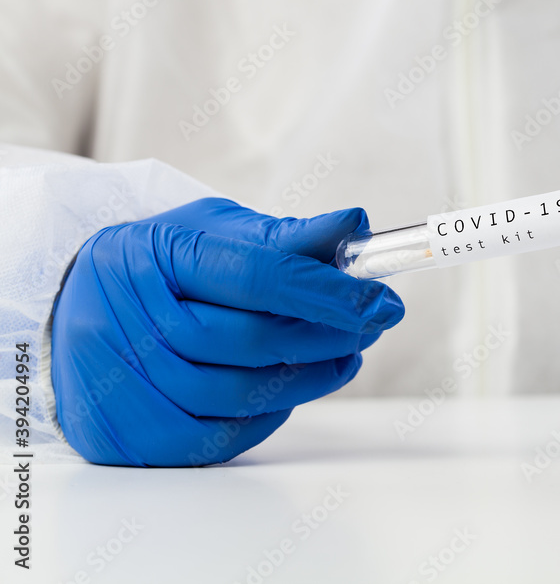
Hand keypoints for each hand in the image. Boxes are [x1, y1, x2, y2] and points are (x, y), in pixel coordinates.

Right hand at [51, 198, 403, 465]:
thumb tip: (356, 224)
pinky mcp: (129, 432)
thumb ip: (284, 238)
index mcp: (154, 253)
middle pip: (251, 340)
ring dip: (310, 379)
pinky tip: (292, 390)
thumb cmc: (162, 264)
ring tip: (345, 356)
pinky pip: (221, 436)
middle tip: (374, 323)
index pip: (256, 276)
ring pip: (241, 394)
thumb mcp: (214, 232)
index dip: (327, 292)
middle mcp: (127, 318)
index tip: (382, 300)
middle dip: (328, 334)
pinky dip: (270, 416)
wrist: (78, 308)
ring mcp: (121, 381)